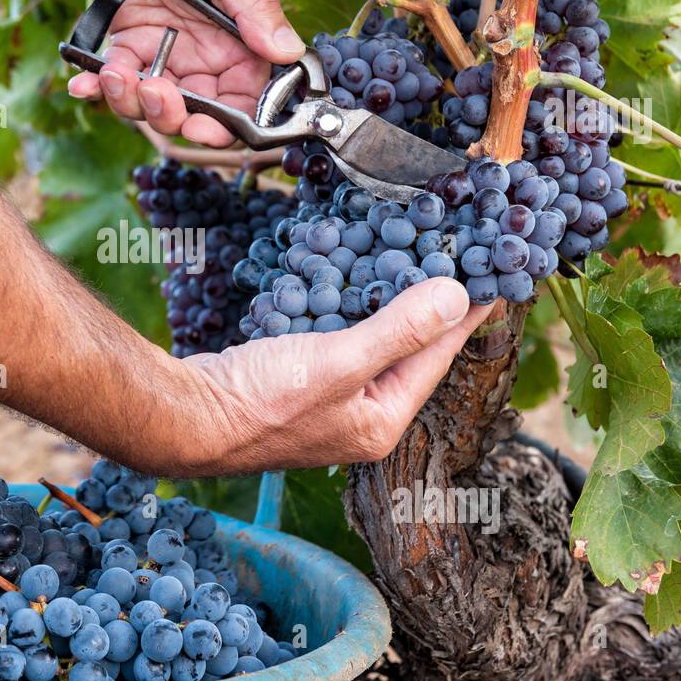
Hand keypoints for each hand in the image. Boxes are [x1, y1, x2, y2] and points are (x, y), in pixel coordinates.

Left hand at [67, 0, 304, 146]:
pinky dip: (99, 90)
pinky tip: (85, 84)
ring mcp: (166, 53)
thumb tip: (289, 50)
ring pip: (155, 105)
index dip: (229, 122)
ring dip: (131, 102)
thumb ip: (253, 9)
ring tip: (115, 74)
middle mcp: (206, 51)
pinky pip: (118, 83)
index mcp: (241, 35)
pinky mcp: (129, 47)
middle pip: (199, 112)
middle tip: (154, 94)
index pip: (246, 96)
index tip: (203, 127)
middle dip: (173, 116)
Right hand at [173, 279, 493, 474]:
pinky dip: (347, 309)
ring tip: (410, 261)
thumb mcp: (340, 362)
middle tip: (454, 259)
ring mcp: (326, 401)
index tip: (491, 276)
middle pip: (407, 353)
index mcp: (381, 421)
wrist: (189, 416)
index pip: (435, 358)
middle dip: (429, 307)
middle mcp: (359, 416)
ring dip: (388, 303)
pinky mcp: (296, 382)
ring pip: (371, 345)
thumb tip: (457, 297)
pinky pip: (337, 340)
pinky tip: (348, 281)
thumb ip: (399, 331)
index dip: (463, 315)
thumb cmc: (262, 400)